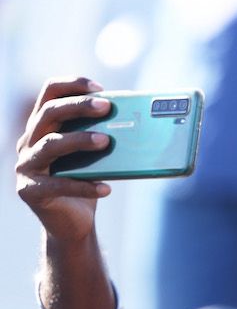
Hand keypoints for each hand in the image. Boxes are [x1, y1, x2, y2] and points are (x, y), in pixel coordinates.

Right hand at [14, 77, 114, 242]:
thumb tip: (139, 120)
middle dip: (78, 106)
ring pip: (50, 144)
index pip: (49, 93)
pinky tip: (106, 188)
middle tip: (107, 107)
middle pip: (49, 113)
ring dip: (79, 140)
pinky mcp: (30, 191)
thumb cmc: (86, 181)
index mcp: (43, 126)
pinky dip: (84, 186)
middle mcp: (29, 141)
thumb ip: (104, 135)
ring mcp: (26, 165)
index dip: (71, 85)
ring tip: (106, 141)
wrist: (73, 223)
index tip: (99, 88)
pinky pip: (58, 185)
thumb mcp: (95, 155)